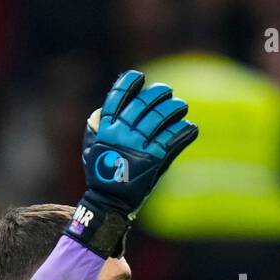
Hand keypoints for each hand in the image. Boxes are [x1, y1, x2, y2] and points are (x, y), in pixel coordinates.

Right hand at [80, 70, 197, 217]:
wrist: (109, 202)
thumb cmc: (100, 176)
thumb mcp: (91, 151)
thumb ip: (95, 130)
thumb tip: (101, 111)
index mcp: (106, 130)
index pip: (117, 98)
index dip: (129, 83)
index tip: (139, 76)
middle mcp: (122, 135)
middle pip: (144, 102)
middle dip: (158, 93)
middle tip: (166, 93)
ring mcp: (139, 146)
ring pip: (163, 116)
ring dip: (175, 108)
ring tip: (180, 107)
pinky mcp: (155, 159)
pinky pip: (175, 137)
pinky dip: (185, 130)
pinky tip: (189, 128)